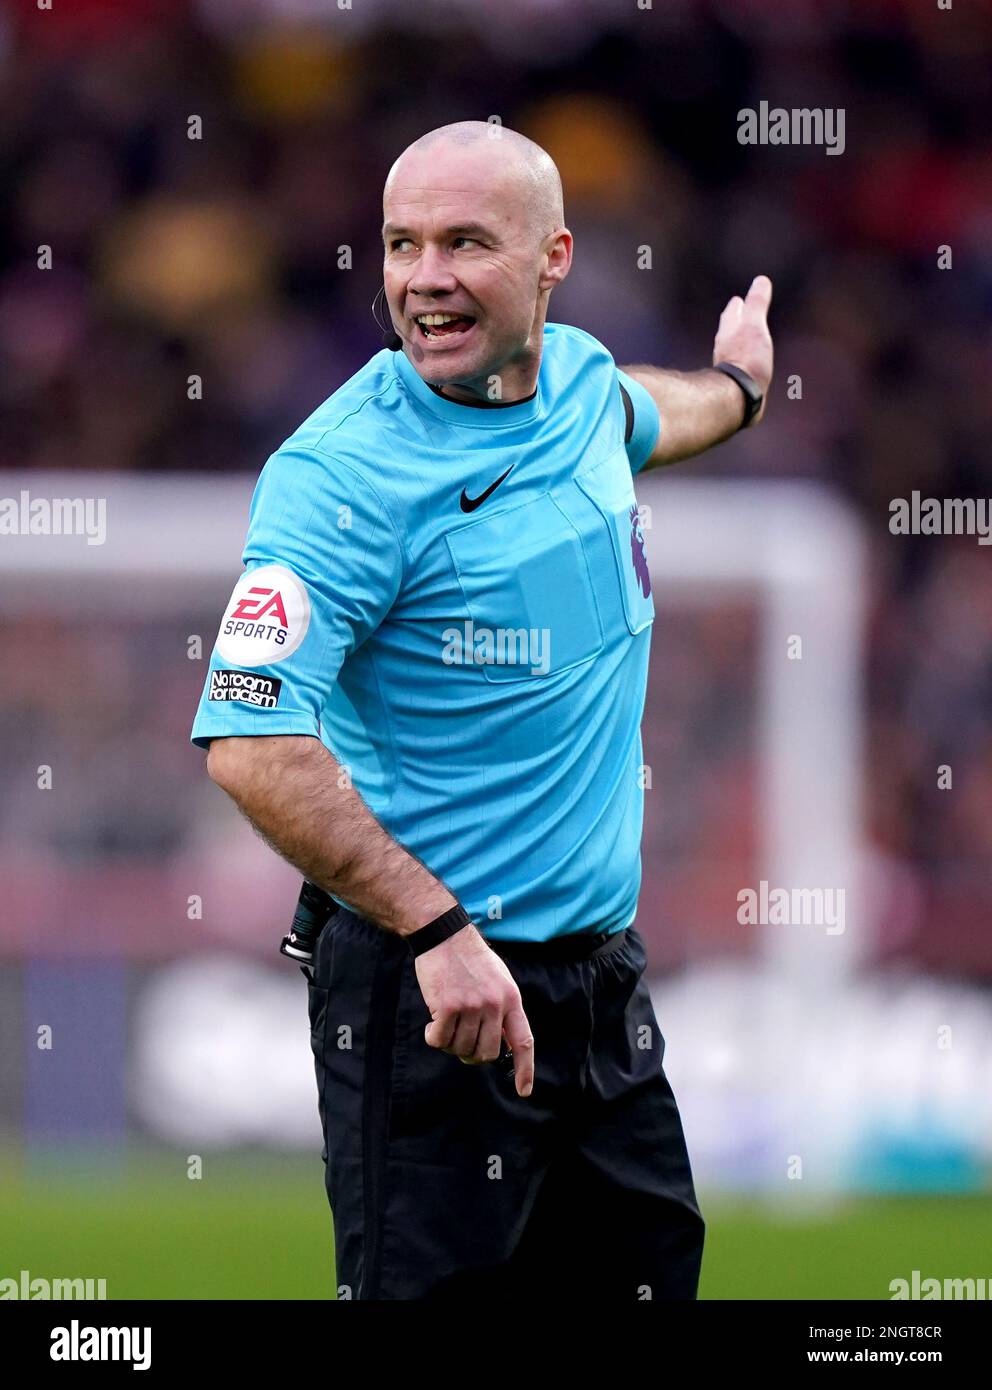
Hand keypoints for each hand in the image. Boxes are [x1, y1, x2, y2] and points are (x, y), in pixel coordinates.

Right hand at [414, 924, 534, 1097]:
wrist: (444, 934)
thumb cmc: (469, 959)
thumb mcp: (497, 980)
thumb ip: (501, 1010)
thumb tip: (498, 1047)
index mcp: (511, 999)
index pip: (523, 1041)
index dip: (524, 1069)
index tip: (523, 1090)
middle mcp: (494, 1004)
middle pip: (487, 1053)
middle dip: (472, 1054)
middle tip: (461, 1041)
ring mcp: (472, 1006)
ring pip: (461, 1048)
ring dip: (450, 1042)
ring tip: (445, 1021)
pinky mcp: (448, 1006)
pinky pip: (440, 1040)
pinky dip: (434, 1037)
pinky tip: (432, 1023)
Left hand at [712, 274, 773, 424]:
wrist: (739, 398)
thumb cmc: (746, 359)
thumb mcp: (754, 326)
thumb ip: (757, 304)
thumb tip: (761, 280)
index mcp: (728, 333)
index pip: (731, 314)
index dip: (735, 306)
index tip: (737, 300)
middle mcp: (724, 351)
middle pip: (728, 333)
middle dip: (734, 324)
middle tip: (738, 318)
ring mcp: (728, 370)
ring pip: (731, 352)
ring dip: (736, 345)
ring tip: (744, 344)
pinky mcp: (735, 387)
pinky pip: (738, 371)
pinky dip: (742, 367)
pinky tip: (747, 374)